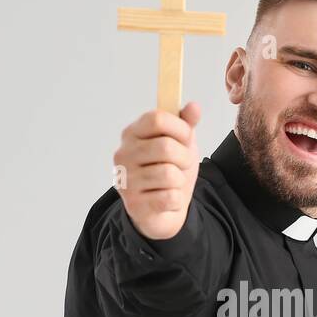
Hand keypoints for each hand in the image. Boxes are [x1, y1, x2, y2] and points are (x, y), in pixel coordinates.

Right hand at [112, 101, 201, 239]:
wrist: (162, 210)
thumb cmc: (168, 171)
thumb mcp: (180, 143)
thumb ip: (185, 125)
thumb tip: (194, 107)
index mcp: (132, 133)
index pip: (156, 119)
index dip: (179, 128)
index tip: (186, 137)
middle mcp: (123, 155)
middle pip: (165, 147)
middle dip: (184, 158)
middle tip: (183, 165)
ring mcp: (125, 180)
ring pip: (169, 174)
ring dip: (180, 180)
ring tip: (173, 183)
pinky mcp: (134, 204)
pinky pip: (169, 197)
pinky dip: (176, 199)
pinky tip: (167, 198)